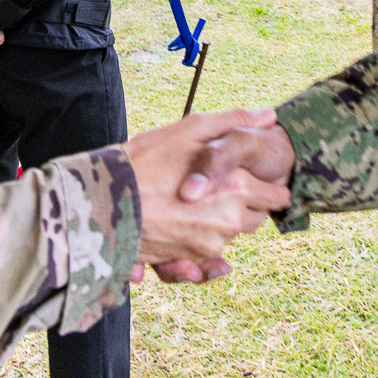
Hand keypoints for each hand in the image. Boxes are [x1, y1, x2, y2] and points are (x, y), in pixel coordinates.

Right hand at [128, 109, 291, 282]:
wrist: (100, 201)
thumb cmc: (145, 160)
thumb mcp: (190, 129)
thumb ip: (234, 121)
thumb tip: (270, 114)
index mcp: (237, 189)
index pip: (276, 196)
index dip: (267, 185)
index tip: (256, 178)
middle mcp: (228, 222)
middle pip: (256, 219)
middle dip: (245, 205)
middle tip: (220, 186)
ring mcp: (207, 246)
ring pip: (230, 236)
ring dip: (220, 223)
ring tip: (194, 201)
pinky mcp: (186, 262)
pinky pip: (207, 257)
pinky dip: (200, 245)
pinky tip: (183, 223)